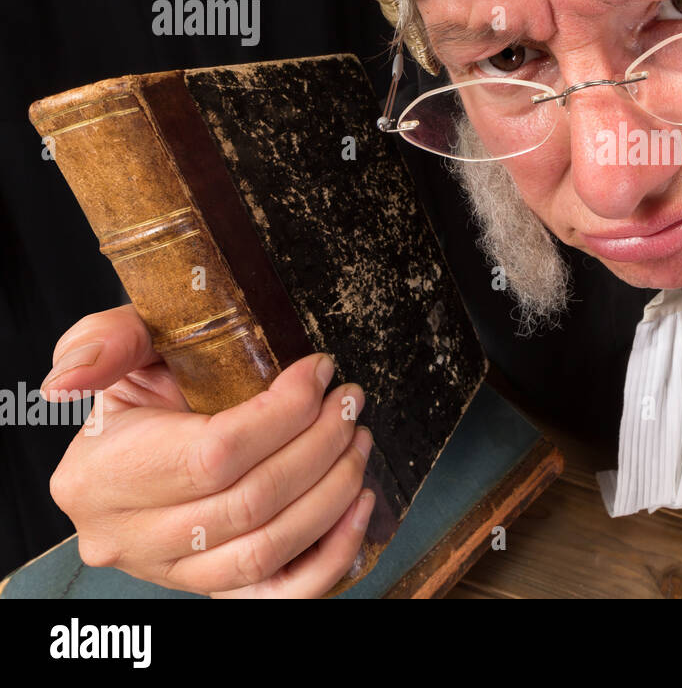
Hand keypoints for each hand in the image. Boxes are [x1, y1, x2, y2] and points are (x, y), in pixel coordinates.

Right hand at [42, 304, 375, 597]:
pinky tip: (359, 504)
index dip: (283, 412)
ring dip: (333, 491)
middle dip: (320, 445)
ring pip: (269, 548)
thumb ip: (104, 342)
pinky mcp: (213, 588)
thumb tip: (67, 378)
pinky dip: (334, 553)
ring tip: (357, 440)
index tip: (319, 372)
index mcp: (103, 475)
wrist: (139, 444)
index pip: (214, 454)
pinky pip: (282, 594)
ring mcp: (173, 571)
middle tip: (349, 403)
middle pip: (250, 501)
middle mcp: (131, 536)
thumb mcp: (125, 351)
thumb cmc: (144, 395)